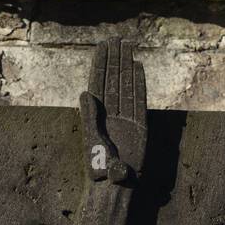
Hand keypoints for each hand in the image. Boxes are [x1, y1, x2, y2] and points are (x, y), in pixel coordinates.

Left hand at [80, 39, 146, 186]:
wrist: (114, 185)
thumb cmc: (100, 168)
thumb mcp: (92, 142)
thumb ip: (89, 117)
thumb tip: (85, 93)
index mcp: (96, 115)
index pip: (100, 83)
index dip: (102, 64)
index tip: (104, 46)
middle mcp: (110, 113)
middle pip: (114, 80)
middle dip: (115, 59)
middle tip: (117, 38)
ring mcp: (125, 117)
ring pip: (126, 86)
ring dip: (126, 66)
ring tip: (128, 46)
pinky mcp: (138, 125)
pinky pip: (139, 99)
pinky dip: (139, 83)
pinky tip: (138, 67)